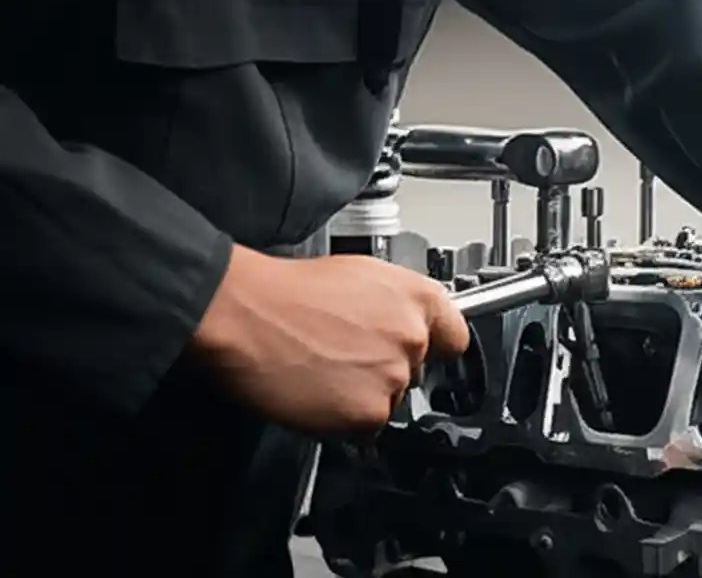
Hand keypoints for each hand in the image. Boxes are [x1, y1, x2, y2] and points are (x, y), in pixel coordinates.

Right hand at [191, 245, 469, 435]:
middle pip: (416, 370)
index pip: (454, 336)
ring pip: (391, 400)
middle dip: (386, 369)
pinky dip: (343, 419)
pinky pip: (367, 428)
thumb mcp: (359, 276)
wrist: (245, 314)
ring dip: (363, 395)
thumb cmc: (286, 292)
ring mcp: (393, 377)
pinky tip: (318, 392)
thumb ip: (395, 304)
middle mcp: (413, 337)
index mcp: (418, 298)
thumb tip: (406, 322)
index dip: (432, 346)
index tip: (420, 352)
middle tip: (346, 356)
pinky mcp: (368, 413)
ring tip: (324, 371)